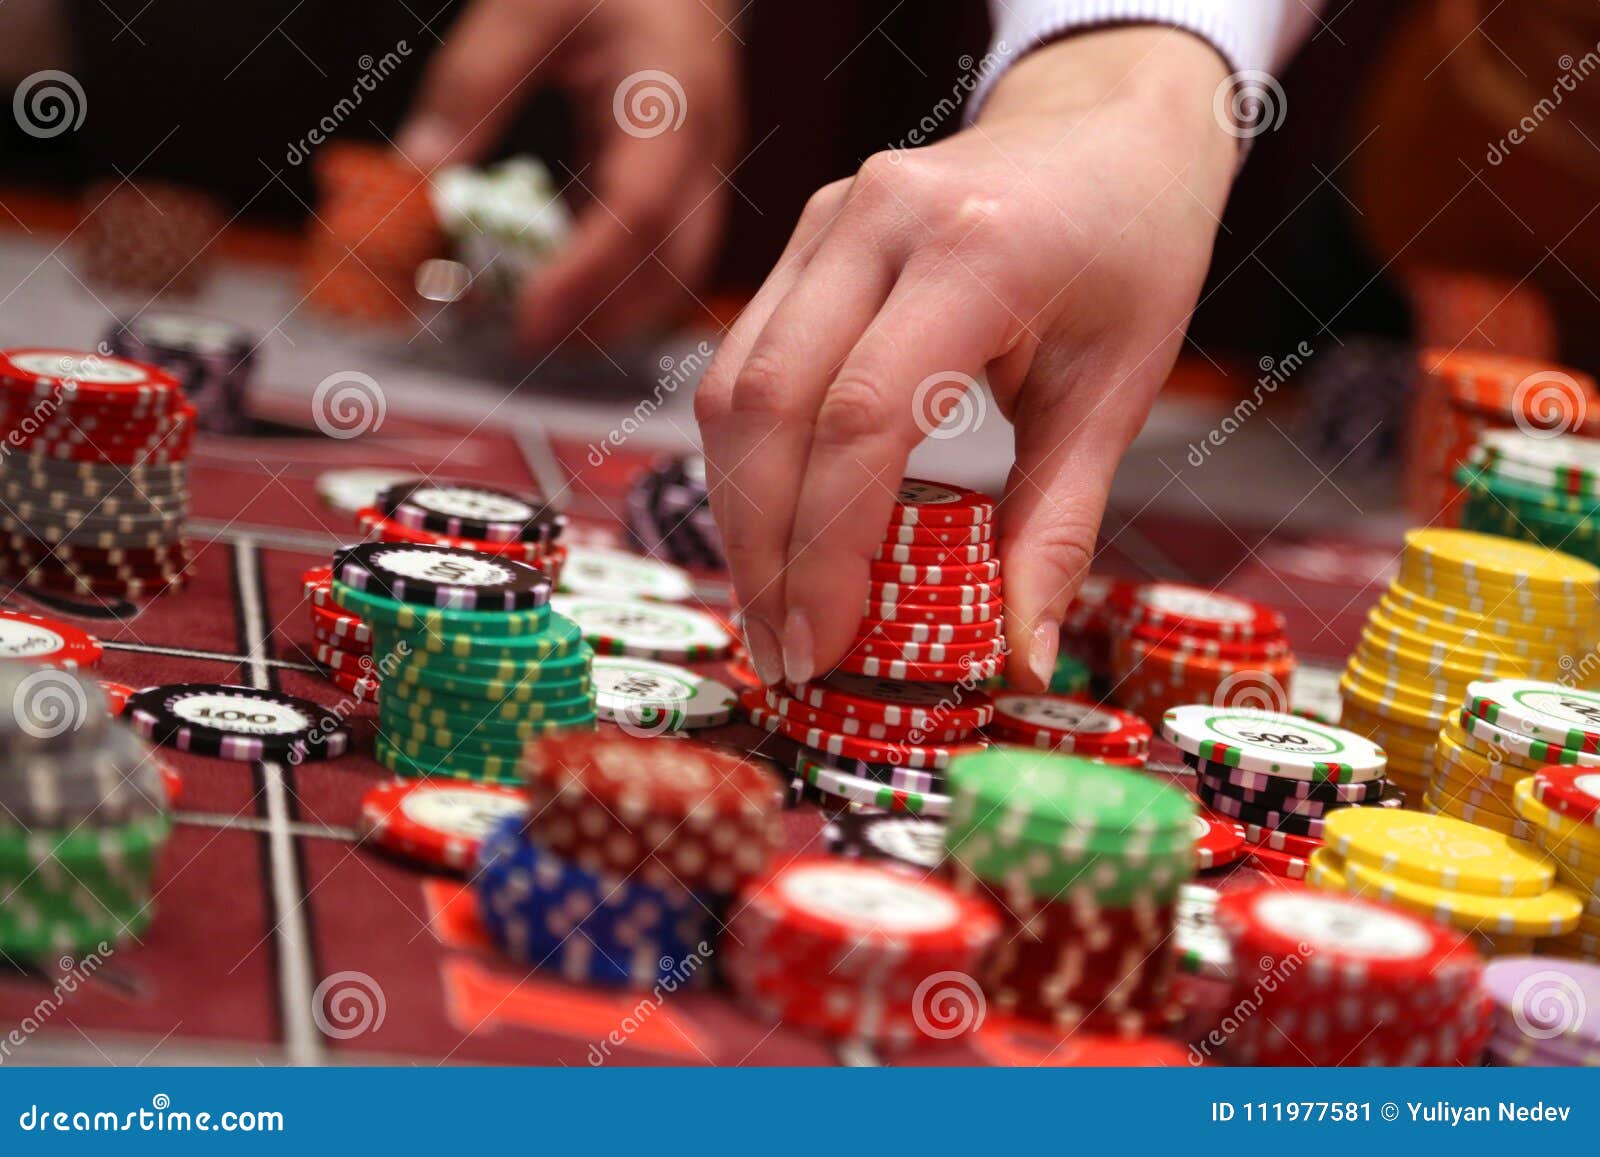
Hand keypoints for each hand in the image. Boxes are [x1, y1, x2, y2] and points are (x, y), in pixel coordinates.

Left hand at [398, 0, 741, 348]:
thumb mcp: (526, 7)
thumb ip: (473, 87)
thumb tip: (420, 171)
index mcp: (671, 102)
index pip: (637, 214)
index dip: (584, 277)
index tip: (525, 319)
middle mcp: (704, 148)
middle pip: (674, 266)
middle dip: (603, 317)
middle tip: (525, 341)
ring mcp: (707, 170)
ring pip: (680, 274)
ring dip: (617, 313)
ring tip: (542, 327)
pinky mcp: (693, 181)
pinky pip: (670, 255)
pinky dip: (623, 287)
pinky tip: (568, 292)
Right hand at [694, 27, 1236, 690]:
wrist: (1106, 131)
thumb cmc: (1129, 252)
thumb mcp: (1116, 390)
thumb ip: (1058, 527)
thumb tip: (1020, 659)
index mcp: (973, 250)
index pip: (863, 416)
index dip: (830, 546)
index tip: (827, 647)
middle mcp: (876, 221)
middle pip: (770, 405)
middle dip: (764, 549)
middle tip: (787, 655)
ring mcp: (825, 221)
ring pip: (733, 387)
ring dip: (739, 513)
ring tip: (771, 612)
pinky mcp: (803, 239)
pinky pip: (742, 363)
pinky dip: (748, 462)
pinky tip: (772, 532)